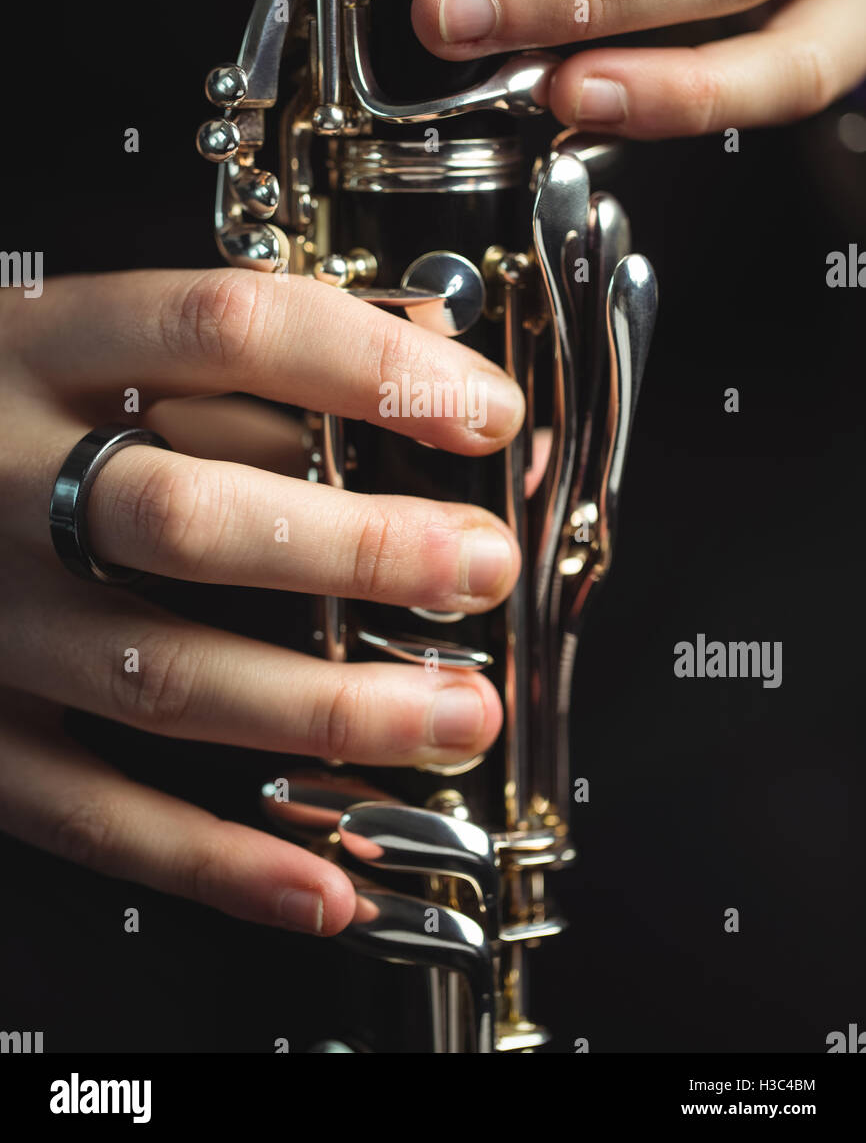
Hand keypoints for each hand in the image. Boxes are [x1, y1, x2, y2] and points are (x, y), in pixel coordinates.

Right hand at [0, 270, 523, 933]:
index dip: (372, 370)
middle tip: (478, 568)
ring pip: (165, 677)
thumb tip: (420, 365)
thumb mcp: (80, 337)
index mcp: (47, 352)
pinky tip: (322, 882)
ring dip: (330, 710)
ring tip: (454, 715)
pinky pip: (92, 812)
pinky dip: (217, 860)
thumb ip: (230, 354)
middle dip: (362, 552)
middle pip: (193, 521)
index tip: (482, 412)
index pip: (227, 332)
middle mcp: (9, 484)